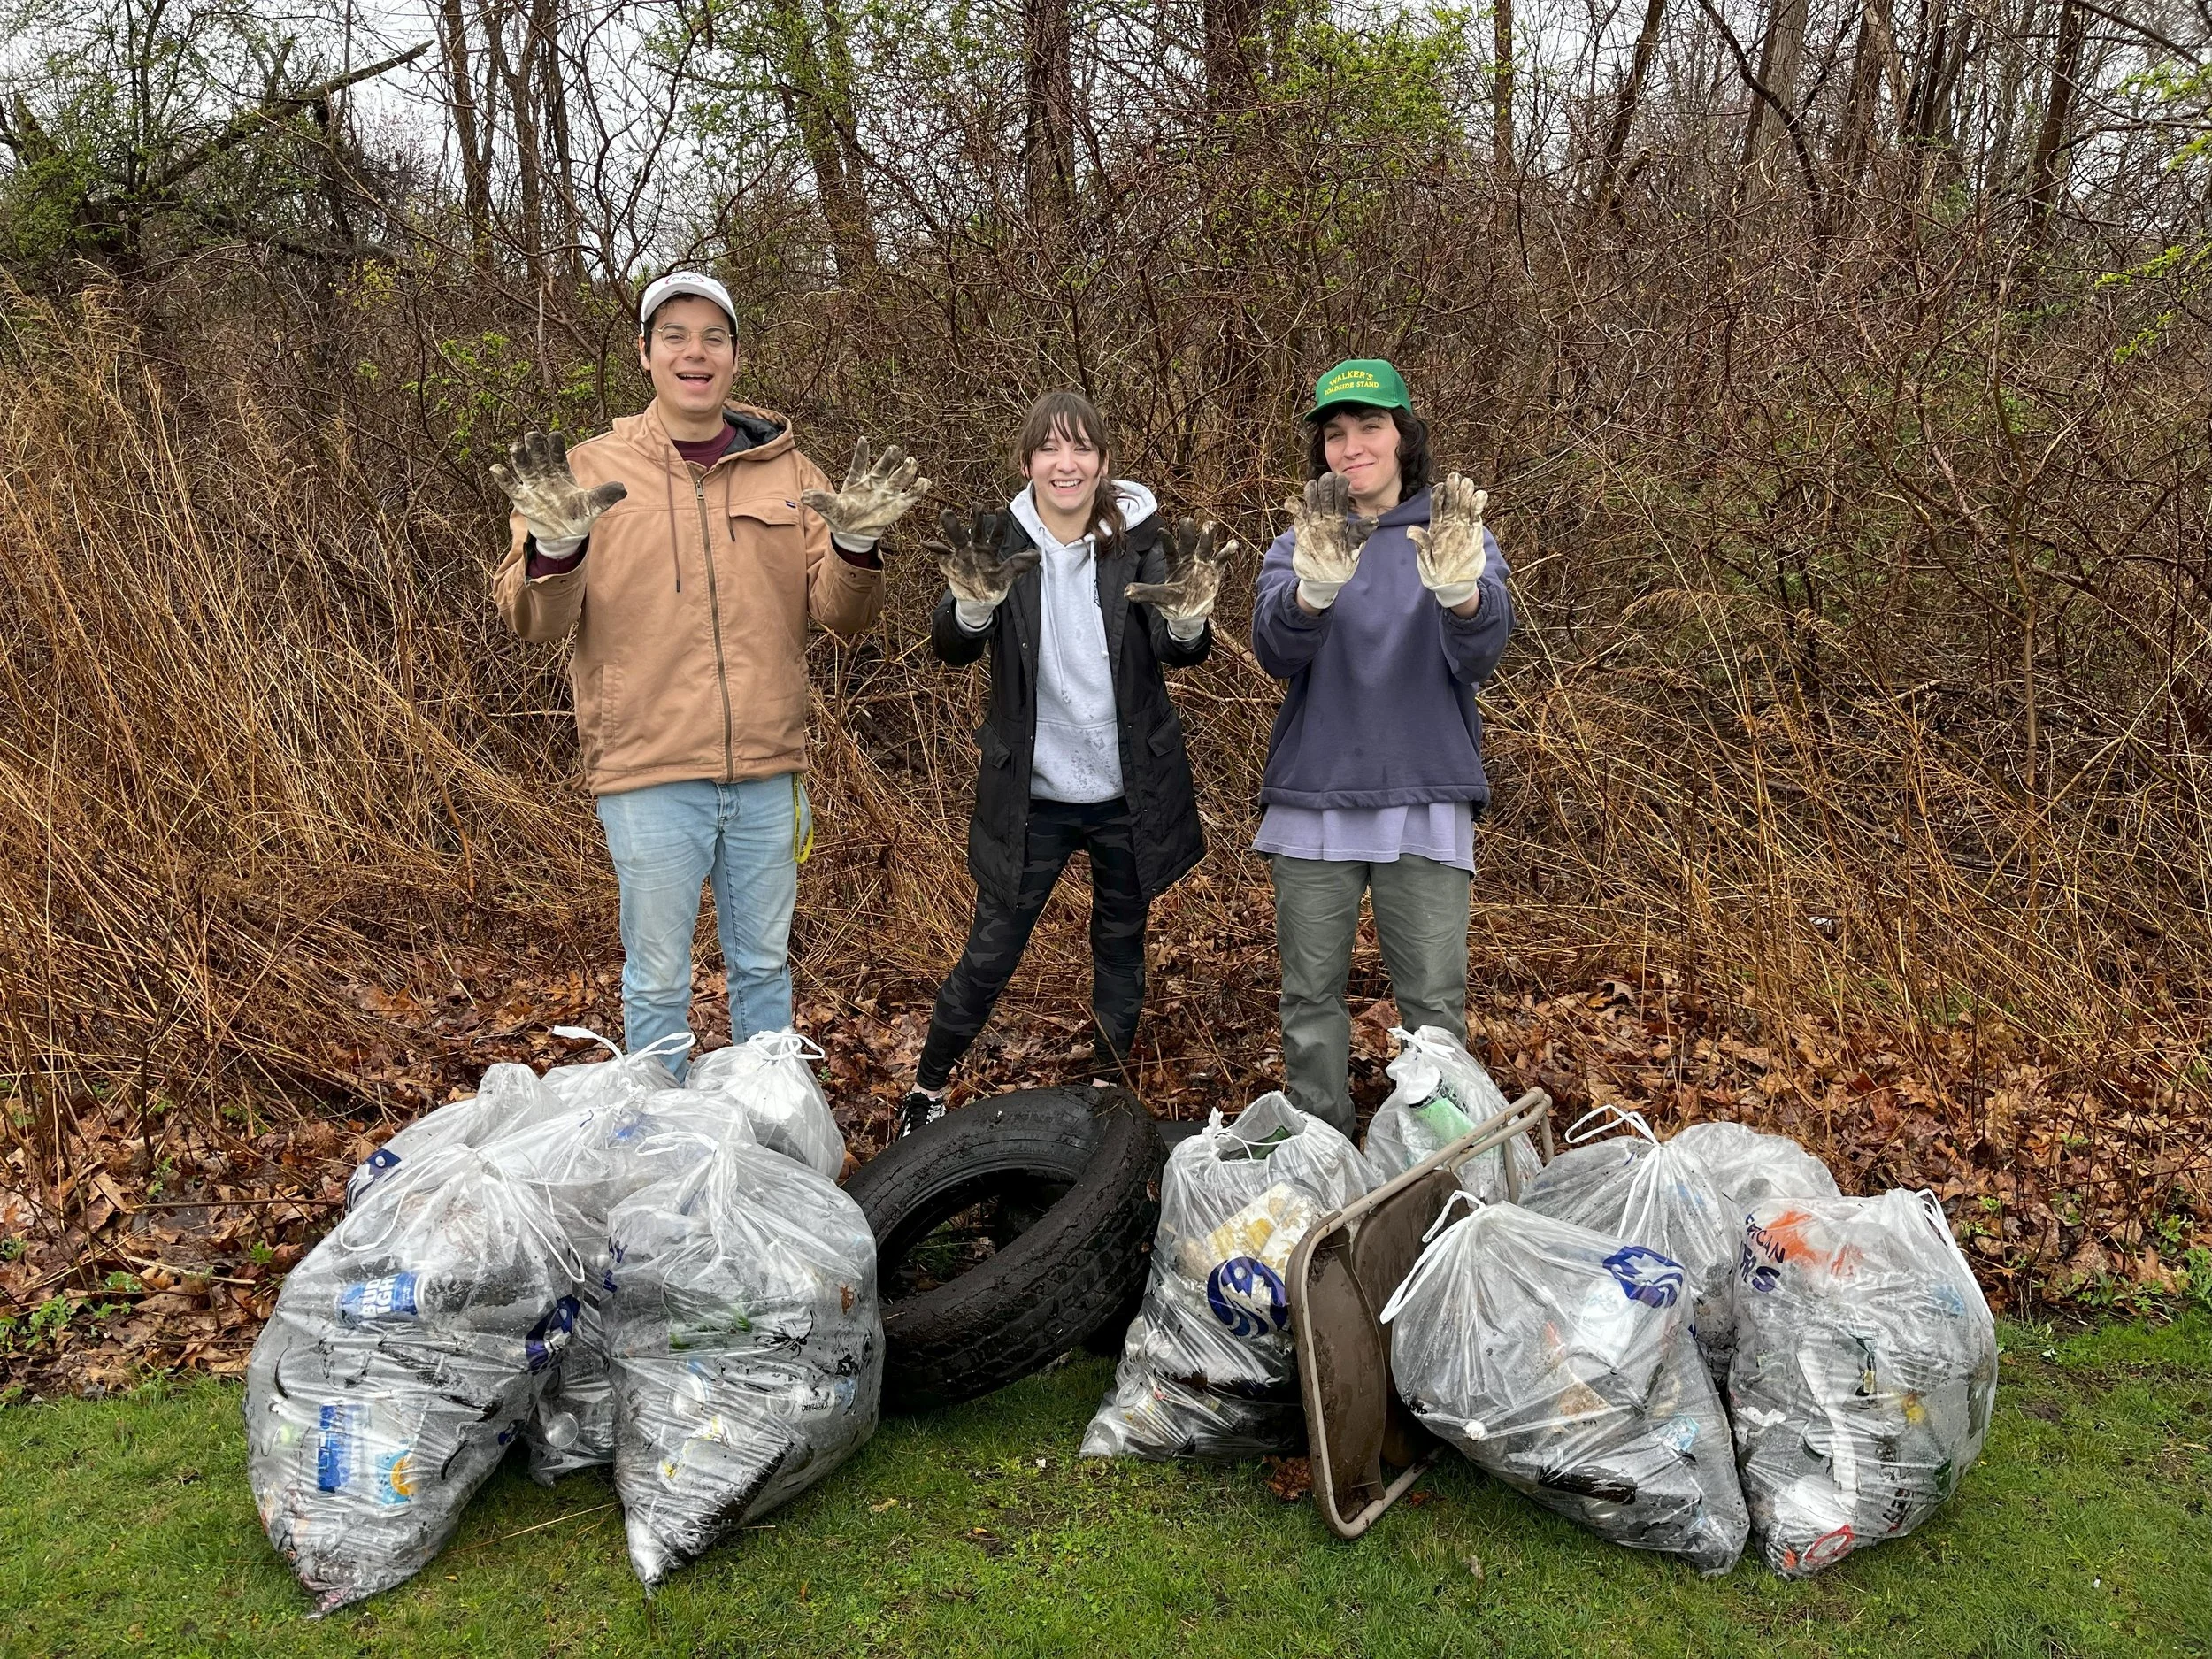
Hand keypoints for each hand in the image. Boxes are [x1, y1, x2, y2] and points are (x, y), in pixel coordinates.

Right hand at [490, 431, 626, 544]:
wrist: (564, 535)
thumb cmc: (579, 515)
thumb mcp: (593, 506)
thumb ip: (605, 496)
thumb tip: (622, 489)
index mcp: (563, 474)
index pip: (558, 456)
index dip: (555, 446)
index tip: (554, 435)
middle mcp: (546, 476)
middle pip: (539, 458)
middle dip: (535, 447)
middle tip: (531, 435)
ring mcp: (533, 487)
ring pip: (524, 468)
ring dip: (519, 459)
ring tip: (515, 447)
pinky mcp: (523, 499)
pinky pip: (511, 487)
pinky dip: (504, 478)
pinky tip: (497, 468)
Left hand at [800, 438, 931, 540]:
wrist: (853, 533)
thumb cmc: (840, 515)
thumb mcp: (828, 507)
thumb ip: (819, 500)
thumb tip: (803, 496)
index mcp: (857, 480)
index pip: (859, 464)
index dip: (862, 453)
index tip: (864, 440)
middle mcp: (874, 483)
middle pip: (883, 467)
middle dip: (889, 458)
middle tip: (894, 450)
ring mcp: (887, 493)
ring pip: (898, 478)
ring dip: (906, 469)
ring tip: (911, 461)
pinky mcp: (897, 505)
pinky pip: (909, 496)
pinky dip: (917, 489)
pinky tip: (924, 482)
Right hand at [932, 510, 1039, 606]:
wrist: (977, 602)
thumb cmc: (993, 586)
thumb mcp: (1007, 576)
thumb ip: (1019, 565)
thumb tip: (1036, 555)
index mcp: (990, 549)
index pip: (997, 533)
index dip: (999, 521)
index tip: (999, 509)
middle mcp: (975, 547)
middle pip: (976, 529)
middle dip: (976, 517)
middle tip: (977, 505)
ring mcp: (961, 554)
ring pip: (957, 536)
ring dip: (952, 525)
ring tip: (946, 514)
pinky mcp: (949, 562)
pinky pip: (941, 554)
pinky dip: (934, 548)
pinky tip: (927, 543)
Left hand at [1125, 517, 1234, 626]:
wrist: (1189, 614)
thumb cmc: (1173, 602)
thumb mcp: (1159, 598)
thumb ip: (1145, 593)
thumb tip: (1126, 592)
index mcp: (1173, 563)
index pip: (1169, 549)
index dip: (1166, 540)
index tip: (1161, 530)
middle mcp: (1188, 559)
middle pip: (1188, 542)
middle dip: (1188, 531)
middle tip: (1187, 519)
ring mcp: (1202, 564)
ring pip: (1205, 547)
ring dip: (1208, 536)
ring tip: (1210, 524)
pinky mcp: (1215, 571)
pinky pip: (1221, 560)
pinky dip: (1227, 552)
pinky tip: (1233, 544)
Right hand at [1287, 472, 1377, 609]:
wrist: (1324, 577)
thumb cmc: (1342, 562)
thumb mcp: (1353, 548)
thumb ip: (1360, 533)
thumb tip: (1374, 521)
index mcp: (1340, 520)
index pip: (1341, 500)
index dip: (1341, 489)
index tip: (1343, 480)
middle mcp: (1327, 518)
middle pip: (1326, 497)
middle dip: (1326, 486)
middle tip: (1327, 478)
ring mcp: (1313, 522)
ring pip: (1311, 501)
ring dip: (1311, 493)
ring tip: (1312, 486)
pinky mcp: (1301, 528)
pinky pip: (1297, 514)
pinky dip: (1293, 507)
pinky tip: (1292, 503)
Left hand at [1408, 474, 1487, 608]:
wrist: (1453, 585)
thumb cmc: (1436, 573)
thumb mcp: (1425, 561)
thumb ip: (1421, 545)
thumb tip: (1410, 531)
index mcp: (1435, 528)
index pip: (1436, 508)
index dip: (1438, 497)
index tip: (1440, 487)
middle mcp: (1449, 524)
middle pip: (1451, 502)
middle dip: (1453, 489)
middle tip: (1455, 477)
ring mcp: (1462, 526)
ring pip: (1464, 505)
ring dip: (1466, 493)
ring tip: (1467, 483)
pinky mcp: (1474, 532)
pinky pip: (1476, 515)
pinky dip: (1478, 505)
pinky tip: (1479, 495)